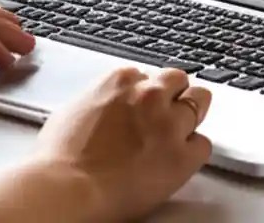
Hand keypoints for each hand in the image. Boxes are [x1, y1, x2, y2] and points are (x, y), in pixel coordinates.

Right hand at [0, 67, 212, 222]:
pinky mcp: (183, 155)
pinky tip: (177, 161)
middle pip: (178, 80)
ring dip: (190, 116)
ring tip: (178, 134)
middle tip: (167, 114)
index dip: (145, 93)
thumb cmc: (59, 157)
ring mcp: (169, 124)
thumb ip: (103, 99)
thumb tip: (108, 107)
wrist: (66, 188)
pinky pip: (203, 144)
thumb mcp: (75, 108)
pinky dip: (193, 152)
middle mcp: (149, 95)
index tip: (142, 106)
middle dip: (174, 94)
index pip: (147, 75)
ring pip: (200, 102)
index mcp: (120, 81)